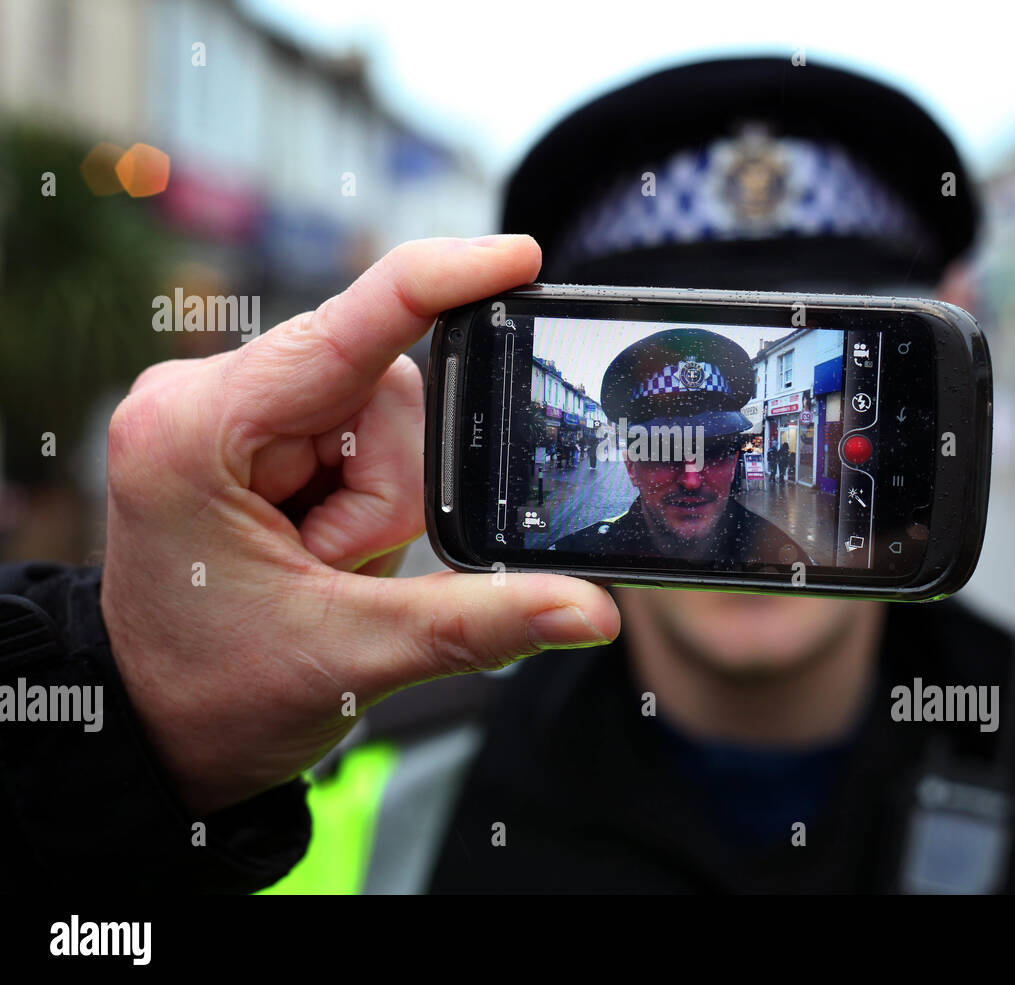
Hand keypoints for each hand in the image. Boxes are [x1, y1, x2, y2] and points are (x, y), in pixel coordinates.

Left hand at [100, 235, 618, 816]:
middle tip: (343, 565)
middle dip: (397, 487)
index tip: (521, 258)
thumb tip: (590, 609)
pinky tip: (329, 548)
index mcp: (200, 430)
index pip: (347, 328)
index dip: (444, 283)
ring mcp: (228, 409)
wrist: (154, 731)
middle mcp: (205, 397)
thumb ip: (479, 623)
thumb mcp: (352, 657)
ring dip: (386, 500)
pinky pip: (359, 432)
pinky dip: (370, 496)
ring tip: (330, 567)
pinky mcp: (253, 431)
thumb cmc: (212, 694)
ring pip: (383, 412)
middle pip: (384, 384)